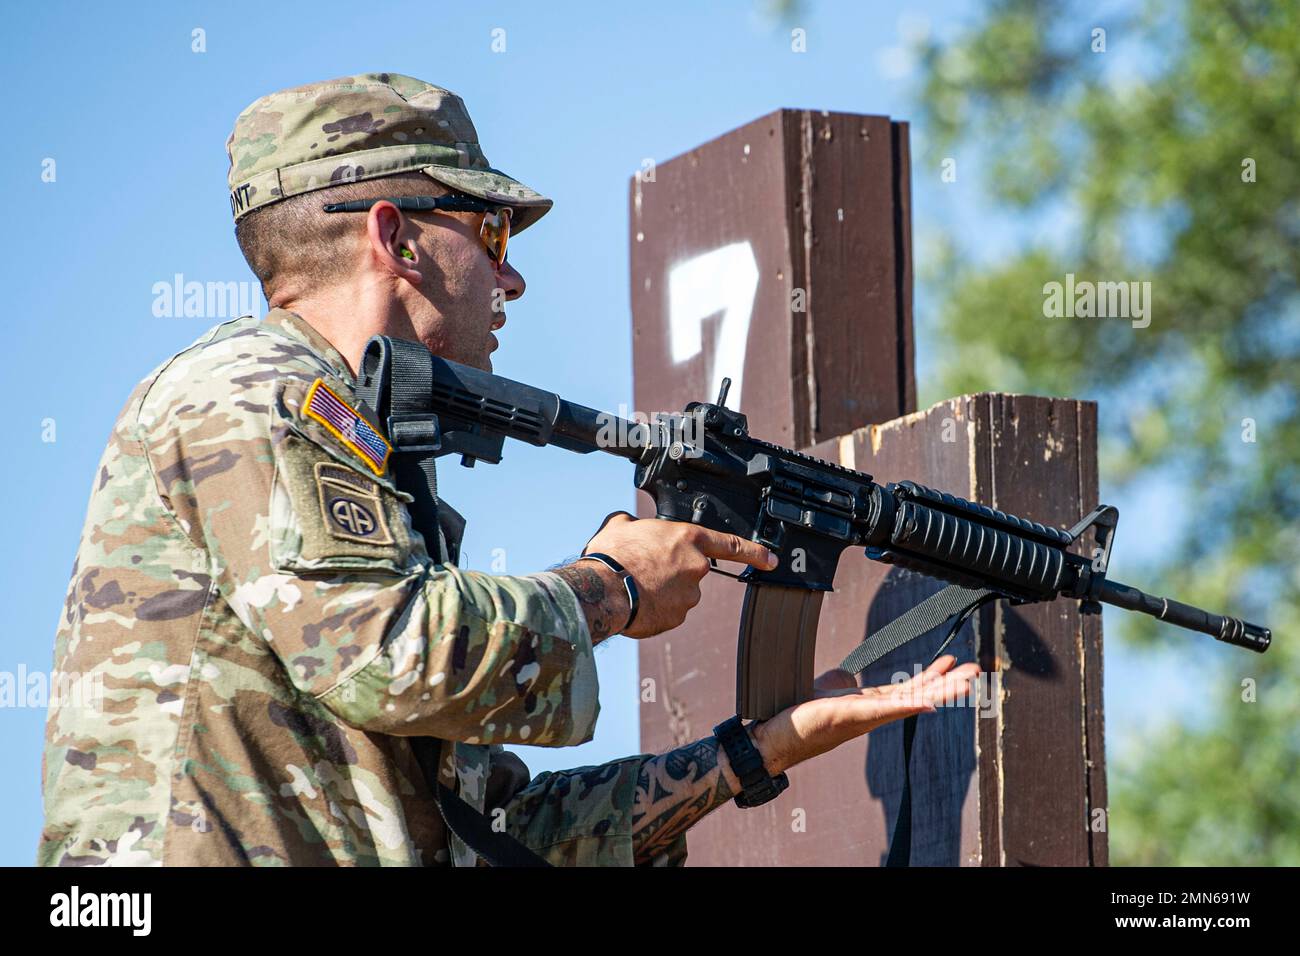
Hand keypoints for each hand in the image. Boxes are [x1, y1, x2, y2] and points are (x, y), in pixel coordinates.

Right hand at [575, 511, 777, 639]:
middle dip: (671, 571)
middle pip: (690, 570)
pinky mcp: (676, 618)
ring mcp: (689, 596)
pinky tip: (635, 602)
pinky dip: (654, 608)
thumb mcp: (621, 524)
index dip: (755, 552)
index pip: (732, 545)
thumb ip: (636, 523)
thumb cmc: (612, 555)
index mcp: (688, 539)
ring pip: (678, 593)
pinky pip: (667, 612)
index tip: (771, 560)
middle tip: (642, 569)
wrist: (602, 590)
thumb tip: (631, 525)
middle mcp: (696, 567)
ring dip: (660, 590)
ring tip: (633, 585)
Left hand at [748, 656, 982, 775]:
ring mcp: (867, 716)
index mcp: (871, 704)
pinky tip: (930, 705)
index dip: (932, 676)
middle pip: (920, 695)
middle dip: (949, 684)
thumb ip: (842, 683)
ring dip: (940, 692)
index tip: (953, 661)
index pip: (910, 689)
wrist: (778, 732)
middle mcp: (874, 712)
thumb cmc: (801, 714)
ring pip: (911, 702)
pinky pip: (886, 710)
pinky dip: (909, 707)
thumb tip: (847, 678)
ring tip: (966, 682)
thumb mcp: (828, 690)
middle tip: (976, 671)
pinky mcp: (853, 715)